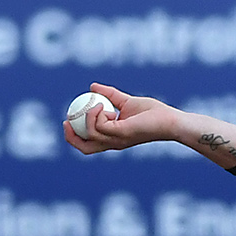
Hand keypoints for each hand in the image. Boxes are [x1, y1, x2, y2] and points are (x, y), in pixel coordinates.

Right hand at [63, 83, 183, 154]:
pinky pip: (101, 126)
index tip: (68, 119)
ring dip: (88, 118)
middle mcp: (113, 143)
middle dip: (70, 137)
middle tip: (67, 120)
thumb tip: (92, 86)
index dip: (74, 135)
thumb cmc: (153, 113)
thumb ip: (110, 94)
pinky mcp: (122, 134)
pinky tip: (105, 106)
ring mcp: (117, 140)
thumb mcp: (127, 101)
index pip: (88, 143)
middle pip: (84, 148)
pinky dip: (97, 114)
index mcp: (112, 138)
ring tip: (97, 105)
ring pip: (90, 134)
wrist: (169, 119)